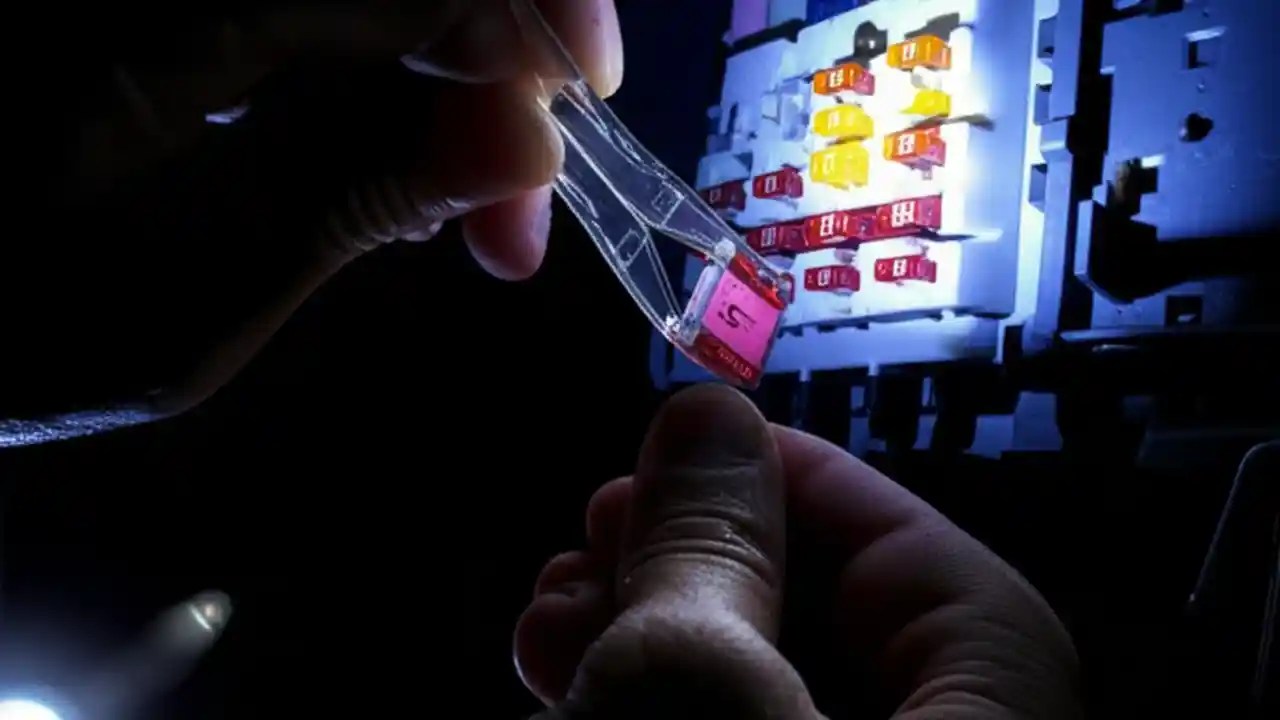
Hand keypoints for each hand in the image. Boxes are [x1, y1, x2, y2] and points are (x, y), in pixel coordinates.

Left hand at [2, 0, 621, 442]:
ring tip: (477, 226)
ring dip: (457, 97)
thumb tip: (529, 141)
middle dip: (494, 65)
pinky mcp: (217, 43)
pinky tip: (412, 188)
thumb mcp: (192, 285)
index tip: (588, 94)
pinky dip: (400, 104)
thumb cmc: (19, 321)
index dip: (521, 3)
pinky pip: (345, 39)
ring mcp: (214, 24)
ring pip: (384, 14)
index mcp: (178, 17)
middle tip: (519, 213)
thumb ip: (358, 191)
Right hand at [514, 385, 1081, 718]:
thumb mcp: (693, 687)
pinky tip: (559, 669)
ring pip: (754, 690)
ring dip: (642, 626)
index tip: (711, 440)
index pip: (941, 577)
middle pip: (833, 631)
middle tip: (613, 519)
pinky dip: (639, 699)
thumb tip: (707, 424)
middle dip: (694, 556)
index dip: (814, 485)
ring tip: (559, 603)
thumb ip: (708, 549)